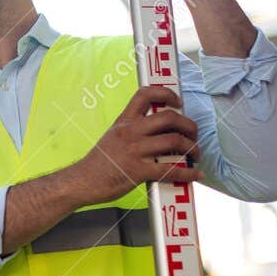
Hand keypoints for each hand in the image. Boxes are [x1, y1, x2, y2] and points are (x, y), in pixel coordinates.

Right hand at [71, 85, 198, 204]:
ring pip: (174, 141)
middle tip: (193, 133)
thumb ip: (133, 131)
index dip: (166, 94)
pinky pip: (171, 169)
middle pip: (169, 117)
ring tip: (194, 153)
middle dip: (188, 125)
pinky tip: (195, 174)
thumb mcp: (112, 137)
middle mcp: (130, 132)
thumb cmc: (97, 163)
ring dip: (192, 147)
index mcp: (124, 122)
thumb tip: (160, 133)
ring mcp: (134, 151)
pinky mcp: (138, 170)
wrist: (81, 182)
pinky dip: (188, 173)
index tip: (178, 102)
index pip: (145, 95)